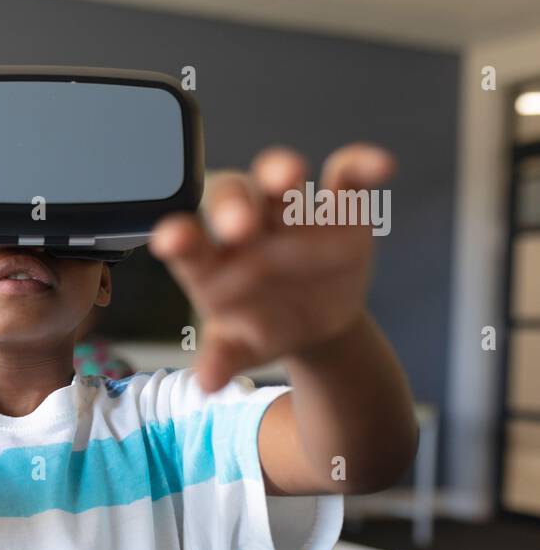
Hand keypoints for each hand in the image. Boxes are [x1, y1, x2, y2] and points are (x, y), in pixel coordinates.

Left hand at [149, 143, 395, 392]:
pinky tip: (379, 166)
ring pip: (278, 179)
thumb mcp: (241, 348)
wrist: (312, 324)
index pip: (189, 241)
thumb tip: (207, 383)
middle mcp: (246, 225)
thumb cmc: (260, 327)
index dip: (180, 237)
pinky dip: (361, 166)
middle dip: (232, 207)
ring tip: (288, 176)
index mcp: (212, 259)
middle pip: (230, 198)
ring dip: (280, 171)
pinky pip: (346, 178)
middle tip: (238, 226)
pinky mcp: (337, 208)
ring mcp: (290, 212)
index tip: (170, 241)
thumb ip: (223, 358)